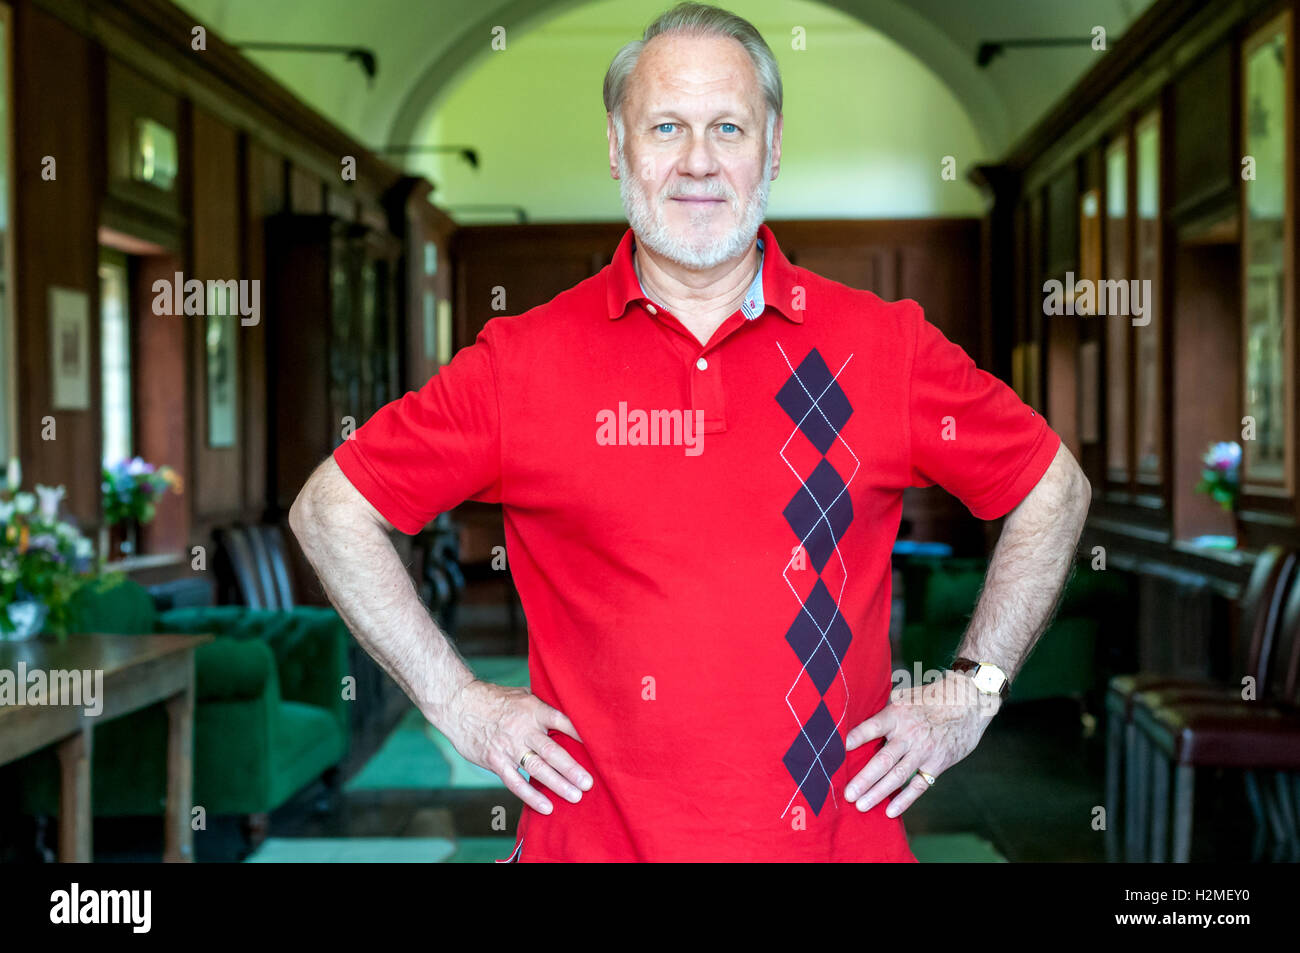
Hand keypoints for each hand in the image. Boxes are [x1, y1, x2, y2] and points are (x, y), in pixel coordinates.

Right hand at [439, 679, 592, 814]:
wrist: (459, 704)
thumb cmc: (494, 699)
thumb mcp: (521, 695)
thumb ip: (542, 707)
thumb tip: (568, 713)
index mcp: (533, 709)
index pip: (562, 722)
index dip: (581, 734)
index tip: (598, 747)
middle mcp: (523, 728)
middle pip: (552, 750)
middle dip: (572, 768)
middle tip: (589, 783)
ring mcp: (508, 746)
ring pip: (537, 768)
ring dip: (558, 784)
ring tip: (575, 796)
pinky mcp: (495, 760)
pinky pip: (515, 782)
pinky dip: (531, 795)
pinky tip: (546, 806)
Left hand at [842, 670, 999, 817]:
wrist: (969, 704)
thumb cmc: (930, 699)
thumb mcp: (905, 697)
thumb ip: (884, 711)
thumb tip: (855, 719)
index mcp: (898, 714)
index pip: (873, 727)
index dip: (856, 737)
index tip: (839, 748)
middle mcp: (910, 734)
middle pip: (883, 759)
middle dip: (864, 778)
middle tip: (847, 794)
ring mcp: (924, 751)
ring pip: (898, 776)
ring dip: (878, 792)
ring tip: (861, 805)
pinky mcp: (937, 764)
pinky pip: (919, 785)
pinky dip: (905, 799)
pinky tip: (890, 811)